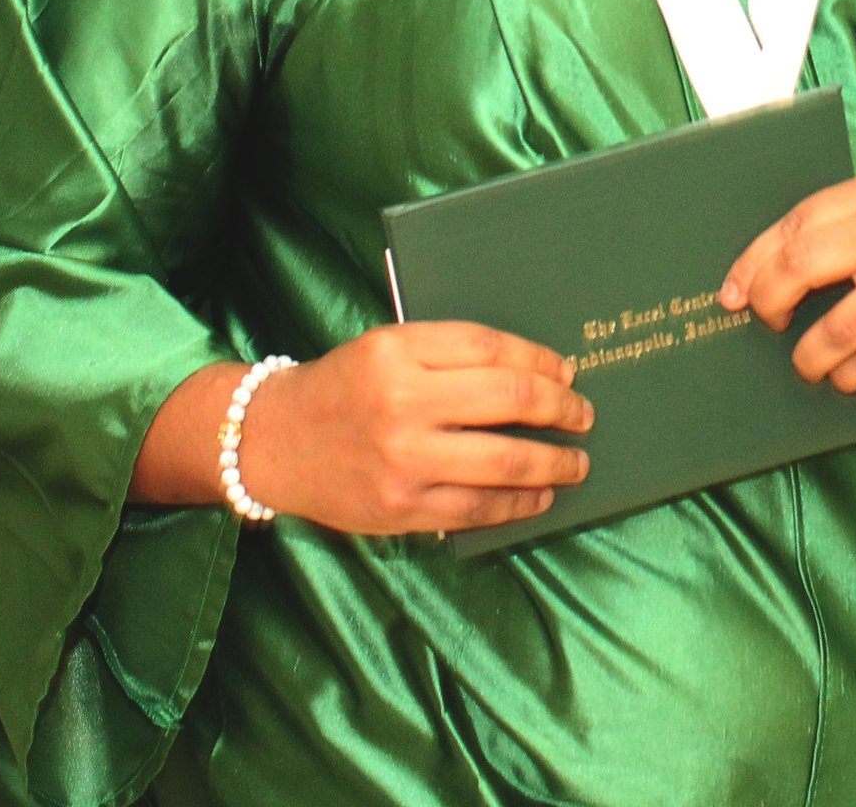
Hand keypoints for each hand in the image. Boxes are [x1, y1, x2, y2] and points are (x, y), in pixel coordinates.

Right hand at [221, 325, 592, 536]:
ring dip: (553, 462)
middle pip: (507, 398)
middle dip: (559, 408)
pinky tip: (540, 495)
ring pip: (504, 460)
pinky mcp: (401, 508)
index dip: (540, 359)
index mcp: (396, 350)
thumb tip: (533, 373)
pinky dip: (519, 503)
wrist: (272, 442)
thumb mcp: (383, 349)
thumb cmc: (341, 388)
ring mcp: (402, 460)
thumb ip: (445, 355)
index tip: (566, 371)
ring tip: (576, 462)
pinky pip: (478, 508)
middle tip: (583, 414)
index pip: (490, 348)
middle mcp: (401, 401)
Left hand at [721, 167, 855, 392]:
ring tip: (807, 362)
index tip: (732, 292)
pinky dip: (849, 374)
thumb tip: (755, 277)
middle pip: (808, 262)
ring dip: (811, 354)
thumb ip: (837, 232)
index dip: (756, 260)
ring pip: (841, 325)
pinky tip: (845, 375)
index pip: (800, 221)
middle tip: (767, 321)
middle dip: (772, 299)